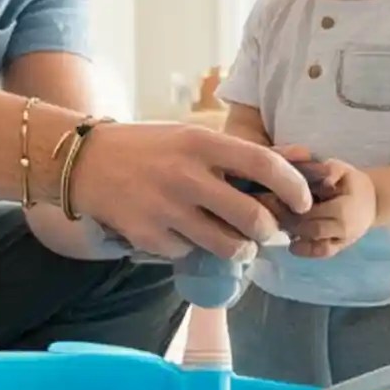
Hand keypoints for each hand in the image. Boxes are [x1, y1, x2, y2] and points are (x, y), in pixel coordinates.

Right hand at [69, 123, 313, 260]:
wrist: (86, 162)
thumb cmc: (149, 148)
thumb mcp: (191, 136)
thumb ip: (236, 155)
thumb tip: (296, 162)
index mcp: (201, 143)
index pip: (264, 166)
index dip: (294, 187)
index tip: (303, 202)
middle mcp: (186, 176)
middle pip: (253, 218)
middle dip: (268, 231)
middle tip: (265, 231)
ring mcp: (166, 209)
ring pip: (227, 246)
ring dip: (240, 249)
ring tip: (235, 241)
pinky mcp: (148, 236)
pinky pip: (189, 252)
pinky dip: (192, 248)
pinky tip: (181, 231)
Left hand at [274, 159, 376, 258]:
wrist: (372, 201)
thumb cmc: (353, 183)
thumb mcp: (343, 169)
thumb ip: (331, 170)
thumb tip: (319, 177)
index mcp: (342, 209)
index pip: (309, 212)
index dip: (288, 207)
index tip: (270, 199)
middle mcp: (342, 229)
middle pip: (308, 230)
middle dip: (287, 222)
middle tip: (269, 213)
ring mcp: (342, 241)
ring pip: (314, 246)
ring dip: (295, 238)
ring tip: (281, 226)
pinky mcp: (340, 248)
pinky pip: (322, 253)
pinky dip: (306, 252)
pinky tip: (293, 244)